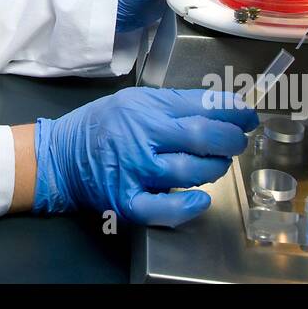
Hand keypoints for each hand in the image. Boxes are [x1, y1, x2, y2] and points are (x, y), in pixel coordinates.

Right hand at [34, 87, 257, 225]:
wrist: (60, 156)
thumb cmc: (100, 126)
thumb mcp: (135, 100)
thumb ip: (174, 105)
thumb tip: (221, 108)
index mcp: (146, 108)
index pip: (202, 106)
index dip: (233, 111)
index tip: (246, 115)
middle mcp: (142, 136)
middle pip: (203, 137)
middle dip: (231, 139)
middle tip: (237, 141)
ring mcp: (134, 170)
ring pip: (191, 171)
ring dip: (214, 168)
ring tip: (216, 163)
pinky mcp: (126, 200)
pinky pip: (162, 208)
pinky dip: (185, 206)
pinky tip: (200, 200)